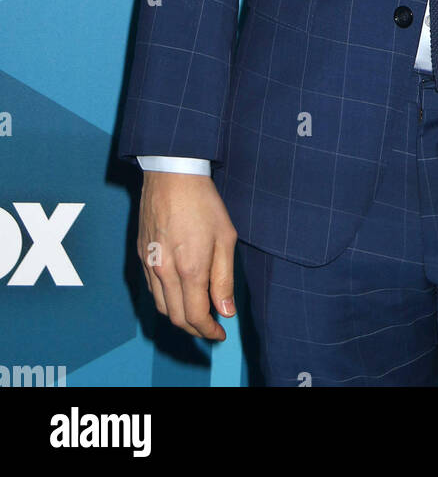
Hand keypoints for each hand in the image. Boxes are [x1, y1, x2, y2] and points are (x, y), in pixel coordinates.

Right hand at [138, 172, 237, 339]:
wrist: (171, 174)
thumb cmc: (203, 202)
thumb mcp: (225, 237)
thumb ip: (224, 278)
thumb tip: (226, 311)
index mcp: (189, 269)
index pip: (195, 317)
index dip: (208, 331)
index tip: (220, 334)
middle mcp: (164, 272)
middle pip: (176, 317)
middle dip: (195, 329)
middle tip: (211, 327)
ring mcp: (149, 264)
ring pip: (161, 307)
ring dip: (179, 317)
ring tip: (197, 313)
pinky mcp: (140, 255)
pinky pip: (151, 289)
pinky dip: (166, 300)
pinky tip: (179, 293)